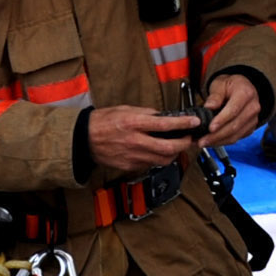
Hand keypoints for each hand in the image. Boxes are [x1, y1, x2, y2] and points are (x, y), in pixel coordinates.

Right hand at [86, 104, 206, 181]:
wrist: (82, 138)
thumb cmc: (101, 122)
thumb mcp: (125, 109)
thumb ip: (146, 113)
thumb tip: (164, 116)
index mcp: (133, 123)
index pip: (165, 124)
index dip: (184, 124)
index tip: (193, 122)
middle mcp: (135, 141)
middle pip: (169, 147)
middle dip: (184, 144)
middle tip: (188, 138)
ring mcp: (133, 156)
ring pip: (163, 159)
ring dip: (174, 153)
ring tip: (176, 145)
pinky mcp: (130, 166)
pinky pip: (151, 164)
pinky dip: (159, 158)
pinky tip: (159, 152)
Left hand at [201, 73, 263, 146]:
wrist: (242, 87)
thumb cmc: (231, 85)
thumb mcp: (220, 84)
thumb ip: (215, 96)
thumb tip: (209, 106)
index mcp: (246, 94)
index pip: (234, 110)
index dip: (222, 120)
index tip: (210, 128)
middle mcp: (252, 107)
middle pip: (235, 125)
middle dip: (217, 135)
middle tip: (202, 140)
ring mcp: (253, 119)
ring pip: (236, 135)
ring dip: (219, 141)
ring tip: (204, 143)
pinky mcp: (250, 127)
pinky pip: (237, 137)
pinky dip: (223, 141)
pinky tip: (212, 142)